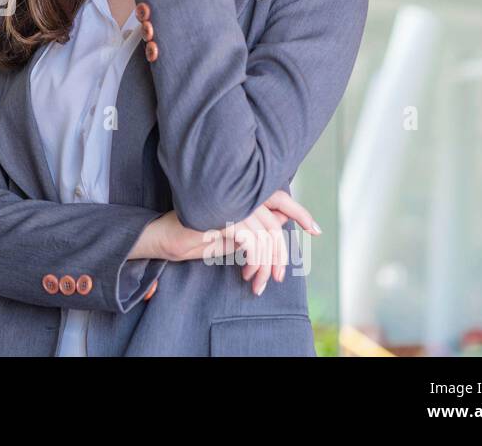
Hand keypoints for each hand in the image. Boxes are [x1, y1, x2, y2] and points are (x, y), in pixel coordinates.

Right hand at [206, 190, 320, 296]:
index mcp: (243, 196)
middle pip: (274, 228)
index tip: (316, 230)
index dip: (301, 213)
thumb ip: (256, 226)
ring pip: (265, 240)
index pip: (280, 200)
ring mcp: (231, 207)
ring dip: (265, 267)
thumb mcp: (233, 234)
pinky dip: (255, 263)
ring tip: (257, 284)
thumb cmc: (197, 236)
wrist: (166, 239)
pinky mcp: (224, 220)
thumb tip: (284, 220)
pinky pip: (252, 244)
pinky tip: (247, 274)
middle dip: (279, 258)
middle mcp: (239, 198)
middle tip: (276, 279)